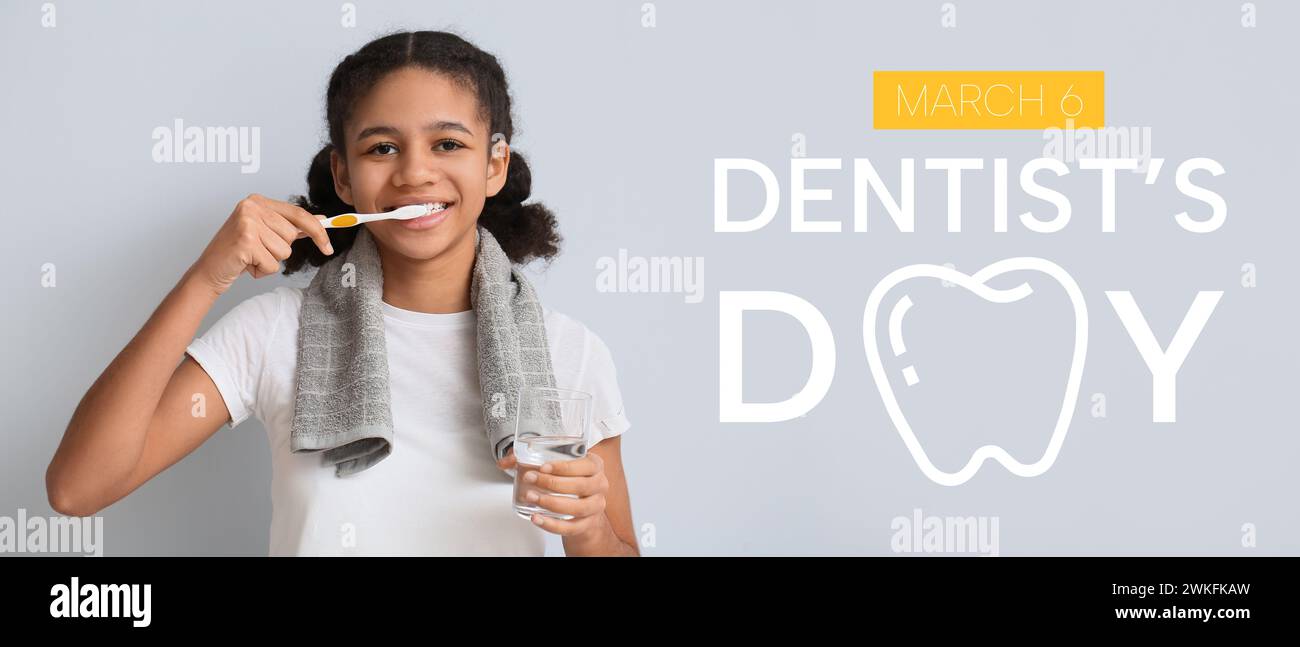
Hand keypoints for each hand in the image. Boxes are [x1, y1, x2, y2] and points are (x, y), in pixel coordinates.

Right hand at [190, 193, 333, 295]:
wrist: (209, 270)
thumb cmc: (239, 252)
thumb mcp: (266, 233)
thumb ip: (291, 225)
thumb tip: (322, 220)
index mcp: (258, 201)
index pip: (299, 214)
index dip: (317, 232)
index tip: (328, 247)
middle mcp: (251, 207)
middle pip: (292, 235)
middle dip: (279, 250)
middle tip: (257, 250)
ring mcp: (247, 222)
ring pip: (284, 251)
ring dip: (270, 260)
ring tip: (250, 257)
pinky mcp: (245, 241)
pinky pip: (273, 264)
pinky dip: (262, 270)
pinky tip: (245, 264)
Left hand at [515, 451, 610, 538]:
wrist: (582, 508)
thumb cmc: (568, 481)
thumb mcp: (555, 467)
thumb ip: (528, 460)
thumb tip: (505, 462)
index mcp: (595, 465)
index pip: (585, 465)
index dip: (563, 466)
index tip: (542, 467)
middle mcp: (600, 485)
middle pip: (580, 486)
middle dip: (551, 483)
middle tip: (530, 478)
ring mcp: (595, 506)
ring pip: (577, 508)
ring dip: (551, 502)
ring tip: (531, 497)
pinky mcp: (587, 524)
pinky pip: (571, 527)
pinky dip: (552, 525)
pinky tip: (536, 518)